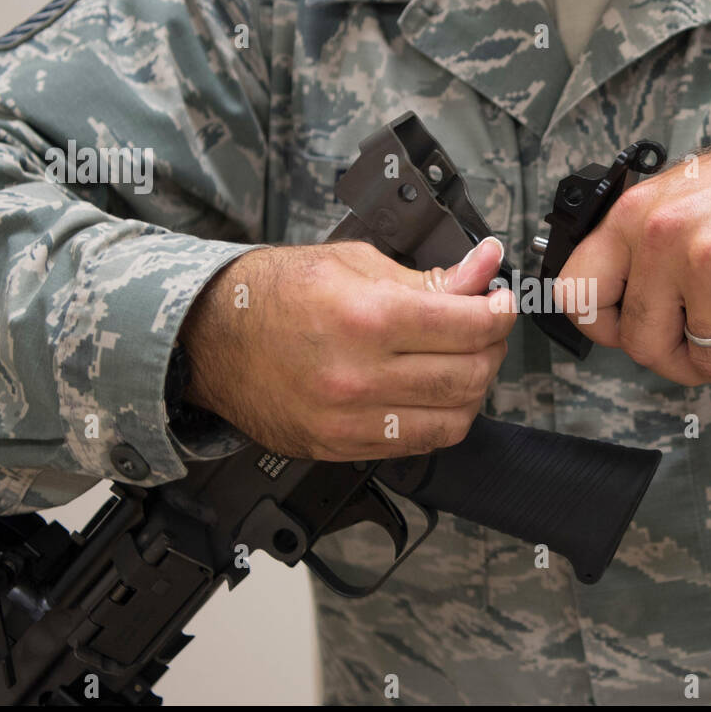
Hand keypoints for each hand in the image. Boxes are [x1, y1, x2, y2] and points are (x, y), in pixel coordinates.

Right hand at [180, 237, 514, 459]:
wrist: (207, 338)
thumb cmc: (273, 293)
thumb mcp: (354, 263)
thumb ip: (430, 276)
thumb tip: (484, 267)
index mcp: (366, 317)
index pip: (470, 325)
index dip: (501, 312)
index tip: (502, 302)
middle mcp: (358, 376)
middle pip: (470, 376)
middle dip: (493, 348)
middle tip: (487, 328)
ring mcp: (349, 420)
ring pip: (454, 419)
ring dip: (474, 389)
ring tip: (465, 360)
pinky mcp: (340, 447)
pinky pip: (418, 443)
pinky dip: (440, 418)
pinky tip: (434, 391)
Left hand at [558, 143, 710, 435]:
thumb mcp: (677, 196)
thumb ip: (644, 244)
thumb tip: (626, 299)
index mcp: (633, 216)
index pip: (578, 292)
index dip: (600, 327)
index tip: (619, 333)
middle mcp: (662, 240)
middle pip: (641, 340)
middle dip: (669, 360)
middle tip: (688, 356)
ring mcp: (707, 266)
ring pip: (699, 358)